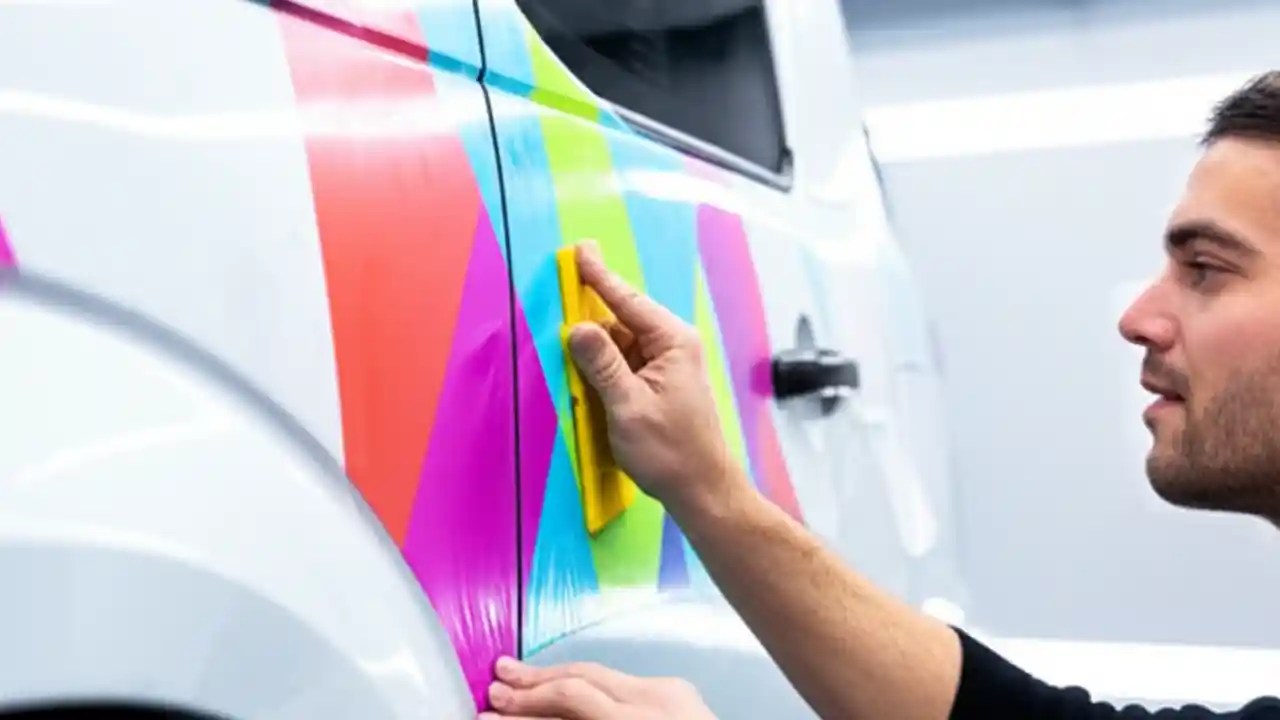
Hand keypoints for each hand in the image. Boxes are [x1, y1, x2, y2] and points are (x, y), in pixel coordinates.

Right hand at [480, 657, 717, 719]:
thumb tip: (528, 719)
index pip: (573, 699)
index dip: (527, 707)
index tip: (489, 714)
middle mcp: (655, 703)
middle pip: (582, 680)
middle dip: (535, 684)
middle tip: (495, 687)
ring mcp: (670, 693)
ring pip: (602, 674)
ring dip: (559, 677)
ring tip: (520, 677)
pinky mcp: (679, 692)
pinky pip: (623, 683)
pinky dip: (591, 685)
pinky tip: (567, 686)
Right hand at [567, 241, 747, 517]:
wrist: (701, 489)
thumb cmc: (670, 451)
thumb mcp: (628, 407)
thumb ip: (602, 364)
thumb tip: (578, 328)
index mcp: (672, 342)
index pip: (627, 301)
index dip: (599, 276)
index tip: (580, 251)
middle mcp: (672, 346)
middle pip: (621, 320)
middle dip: (590, 320)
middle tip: (561, 315)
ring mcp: (666, 365)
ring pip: (619, 344)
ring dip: (595, 352)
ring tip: (578, 371)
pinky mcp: (657, 384)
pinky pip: (624, 364)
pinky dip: (604, 369)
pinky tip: (589, 383)